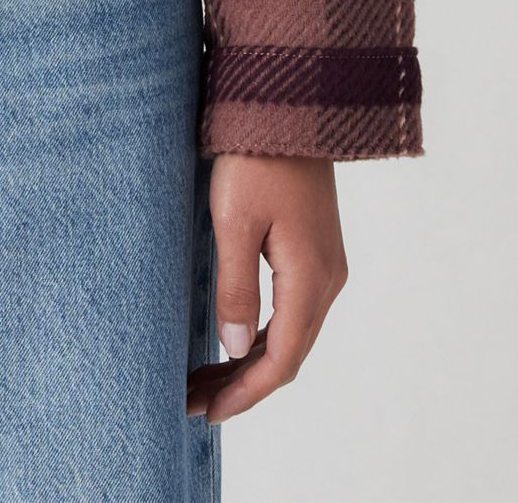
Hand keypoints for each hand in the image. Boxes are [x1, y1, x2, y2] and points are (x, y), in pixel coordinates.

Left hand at [188, 151, 344, 423]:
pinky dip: (261, 335)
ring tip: (202, 379)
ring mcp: (325, 265)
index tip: (205, 413)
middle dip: (241, 384)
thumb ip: (235, 288)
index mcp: (311, 279)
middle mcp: (327, 279)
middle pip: (288, 354)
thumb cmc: (256, 158)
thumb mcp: (234, 223)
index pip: (281, 360)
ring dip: (248, 361)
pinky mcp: (314, 251)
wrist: (290, 103)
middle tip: (191, 401)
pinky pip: (291, 310)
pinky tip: (231, 341)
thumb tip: (236, 347)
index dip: (244, 394)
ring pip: (290, 334)